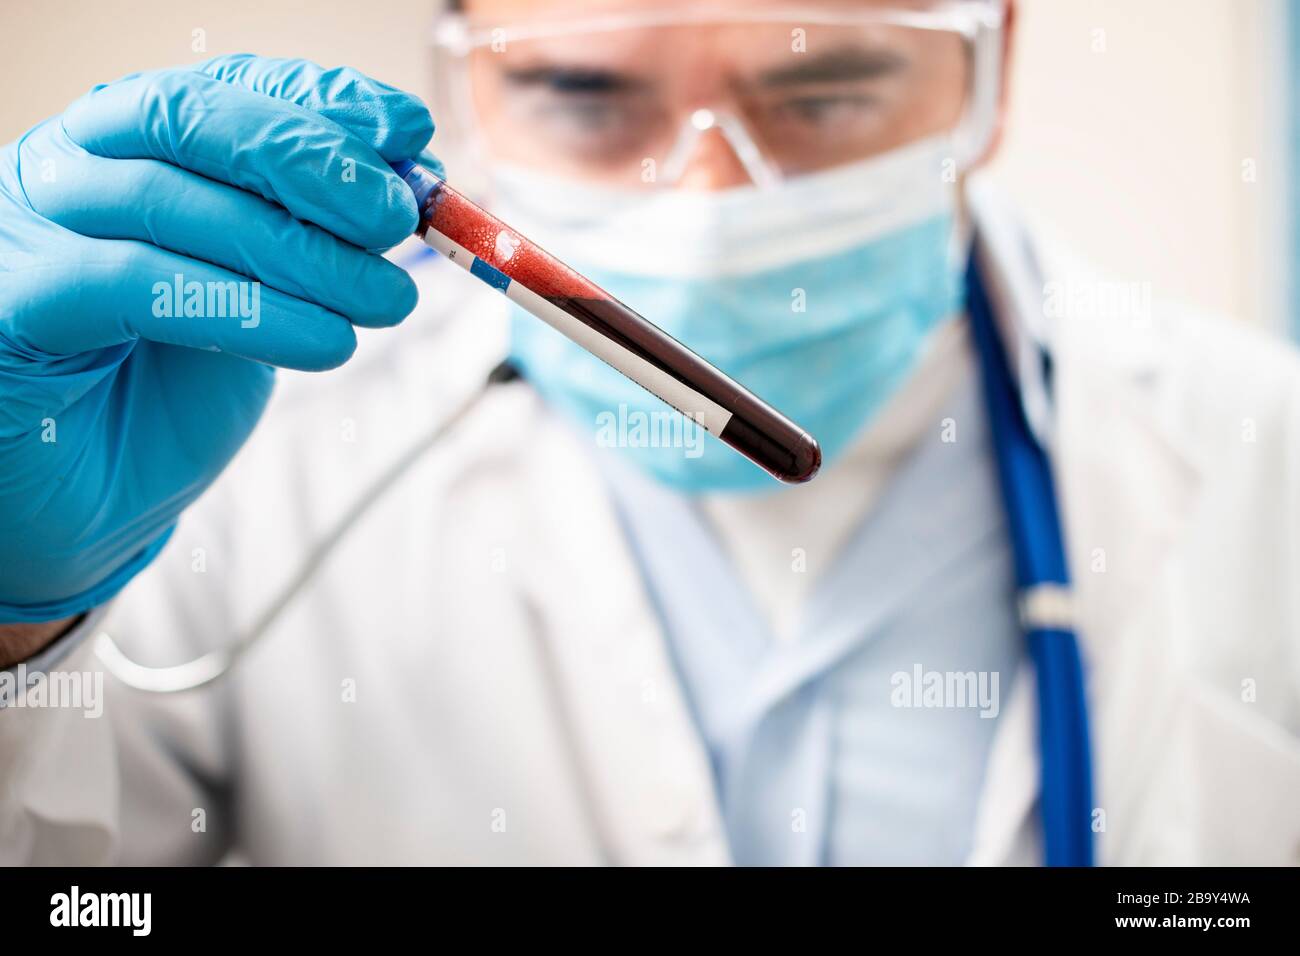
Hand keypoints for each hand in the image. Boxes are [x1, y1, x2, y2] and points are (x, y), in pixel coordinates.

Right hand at [0, 54, 433, 622]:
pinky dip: (246, 311)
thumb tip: (406, 191)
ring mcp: (31, 228)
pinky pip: (133, 285)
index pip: (228, 89)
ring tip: (386, 300)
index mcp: (132, 145)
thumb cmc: (174, 391)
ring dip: (299, 252)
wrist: (92, 503)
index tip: (408, 132)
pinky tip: (325, 343)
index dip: (323, 100)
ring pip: (167, 201)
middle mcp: (71, 166)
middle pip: (190, 120)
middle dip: (311, 161)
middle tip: (395, 216)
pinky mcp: (14, 303)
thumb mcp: (265, 299)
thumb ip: (315, 239)